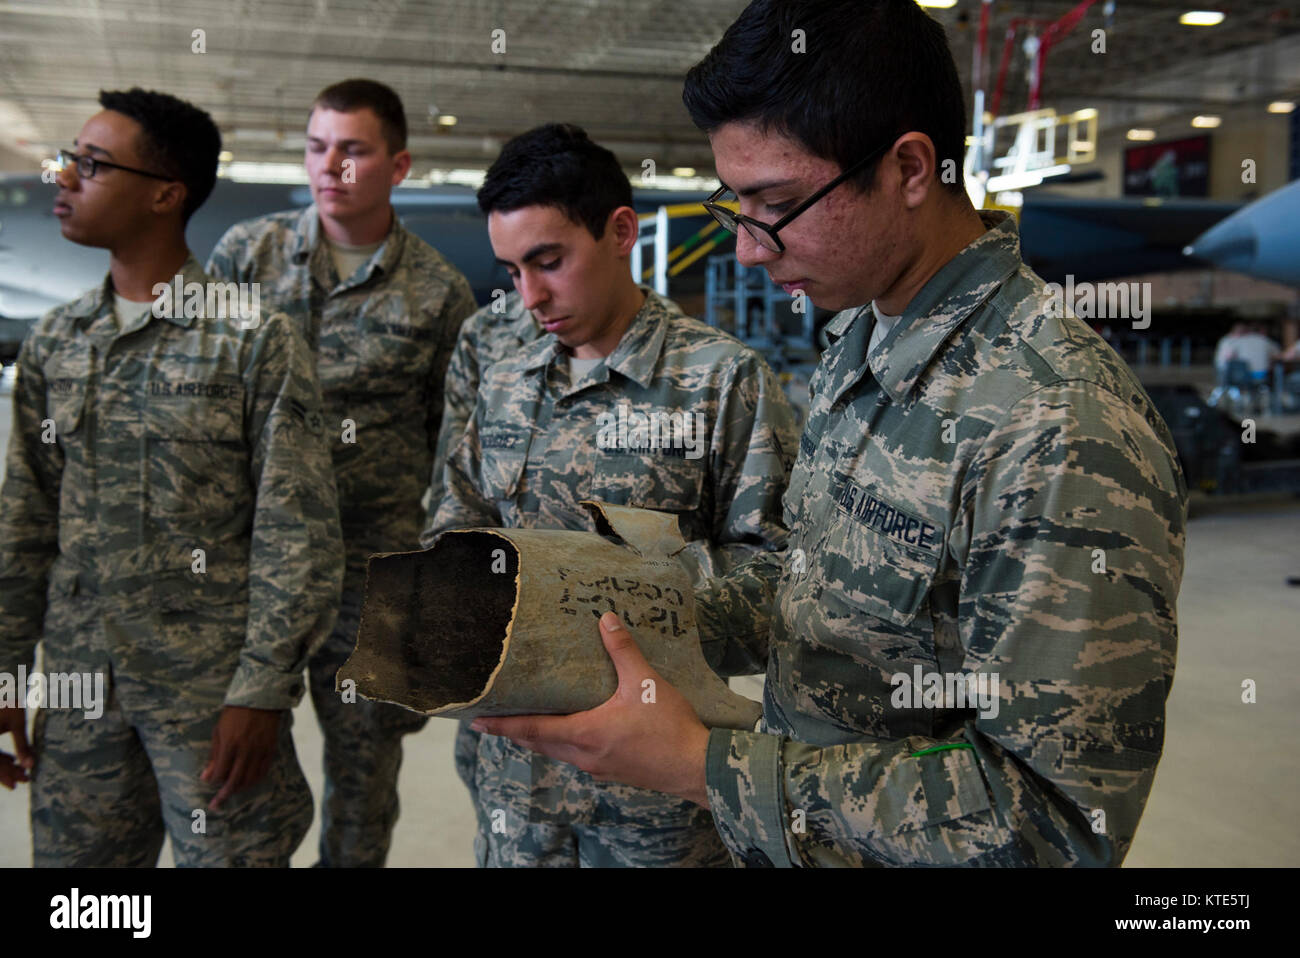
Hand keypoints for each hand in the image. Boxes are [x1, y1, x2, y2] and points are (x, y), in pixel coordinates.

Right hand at [0, 705, 32, 789]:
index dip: (7, 775)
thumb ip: (22, 744)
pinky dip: (0, 757)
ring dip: (5, 767)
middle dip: (8, 773)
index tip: (23, 781)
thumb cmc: (8, 698)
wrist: (4, 683)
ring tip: (22, 772)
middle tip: (26, 780)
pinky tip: (13, 760)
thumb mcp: (16, 720)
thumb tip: (31, 765)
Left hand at [201, 706, 281, 809]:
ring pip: (250, 779)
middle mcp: (245, 750)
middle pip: (235, 780)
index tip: (210, 783)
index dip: (214, 781)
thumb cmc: (235, 714)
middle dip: (224, 795)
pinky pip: (263, 771)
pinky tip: (248, 783)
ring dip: (240, 789)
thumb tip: (206, 777)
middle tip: (216, 805)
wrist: (260, 699)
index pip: (220, 773)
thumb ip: (214, 755)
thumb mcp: (219, 731)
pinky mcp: (270, 749)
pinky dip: (255, 780)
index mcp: (230, 744)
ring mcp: (260, 750)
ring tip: (232, 793)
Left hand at [473, 611, 712, 806]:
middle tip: (495, 719)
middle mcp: (584, 755)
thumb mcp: (645, 683)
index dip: (503, 725)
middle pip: (539, 743)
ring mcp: (597, 766)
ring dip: (540, 738)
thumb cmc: (669, 728)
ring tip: (528, 721)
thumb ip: (622, 651)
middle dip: (516, 731)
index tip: (478, 722)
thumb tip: (605, 620)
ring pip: (557, 751)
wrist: (695, 768)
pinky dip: (563, 743)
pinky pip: (576, 756)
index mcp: (584, 733)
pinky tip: (572, 731)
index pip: (532, 730)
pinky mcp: (612, 770)